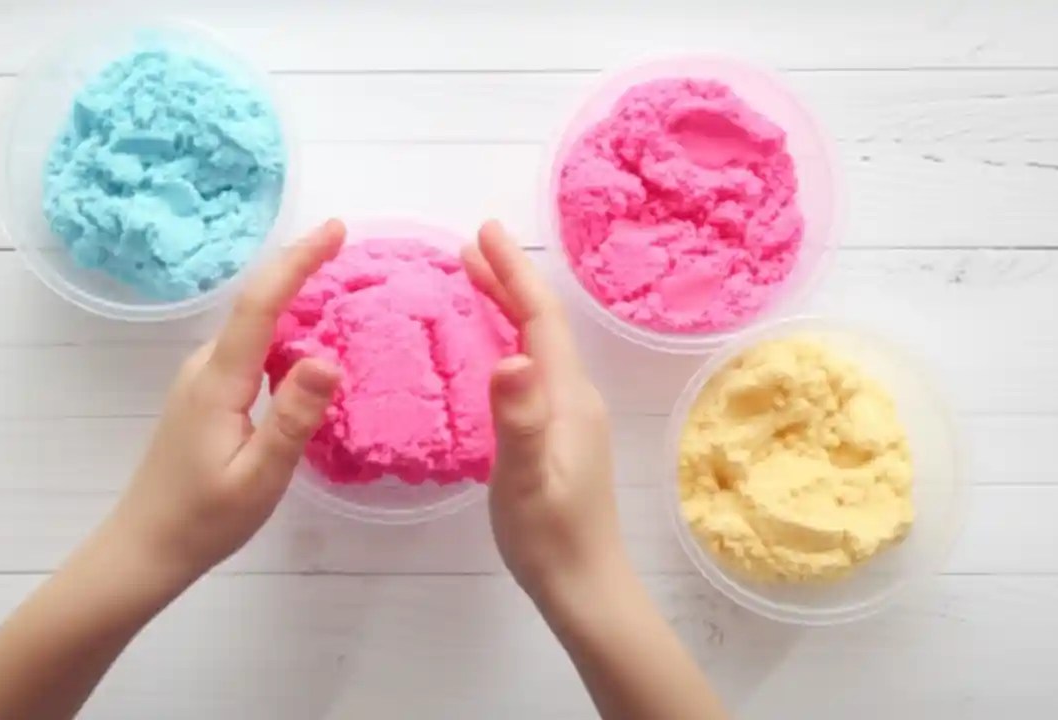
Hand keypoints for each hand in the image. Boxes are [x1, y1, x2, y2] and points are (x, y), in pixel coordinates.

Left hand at [110, 220, 345, 583]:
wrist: (146, 547)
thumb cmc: (204, 519)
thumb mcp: (260, 476)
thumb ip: (294, 418)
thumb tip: (327, 357)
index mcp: (219, 380)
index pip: (261, 305)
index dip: (298, 261)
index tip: (337, 229)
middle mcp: (206, 368)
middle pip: (257, 306)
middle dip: (302, 272)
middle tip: (351, 253)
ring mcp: (201, 381)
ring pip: (254, 330)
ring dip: (294, 306)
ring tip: (342, 295)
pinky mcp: (205, 396)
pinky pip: (250, 352)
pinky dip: (283, 338)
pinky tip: (308, 351)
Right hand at [462, 221, 629, 607]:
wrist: (585, 585)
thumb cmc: (549, 536)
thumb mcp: (523, 479)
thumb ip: (519, 418)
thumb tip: (511, 356)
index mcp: (566, 397)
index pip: (540, 319)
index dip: (513, 274)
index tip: (483, 232)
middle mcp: (574, 397)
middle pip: (542, 324)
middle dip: (509, 281)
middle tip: (472, 245)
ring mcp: (570, 416)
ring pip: (540, 344)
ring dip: (510, 308)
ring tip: (477, 280)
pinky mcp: (562, 435)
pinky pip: (536, 368)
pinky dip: (511, 340)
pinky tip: (495, 352)